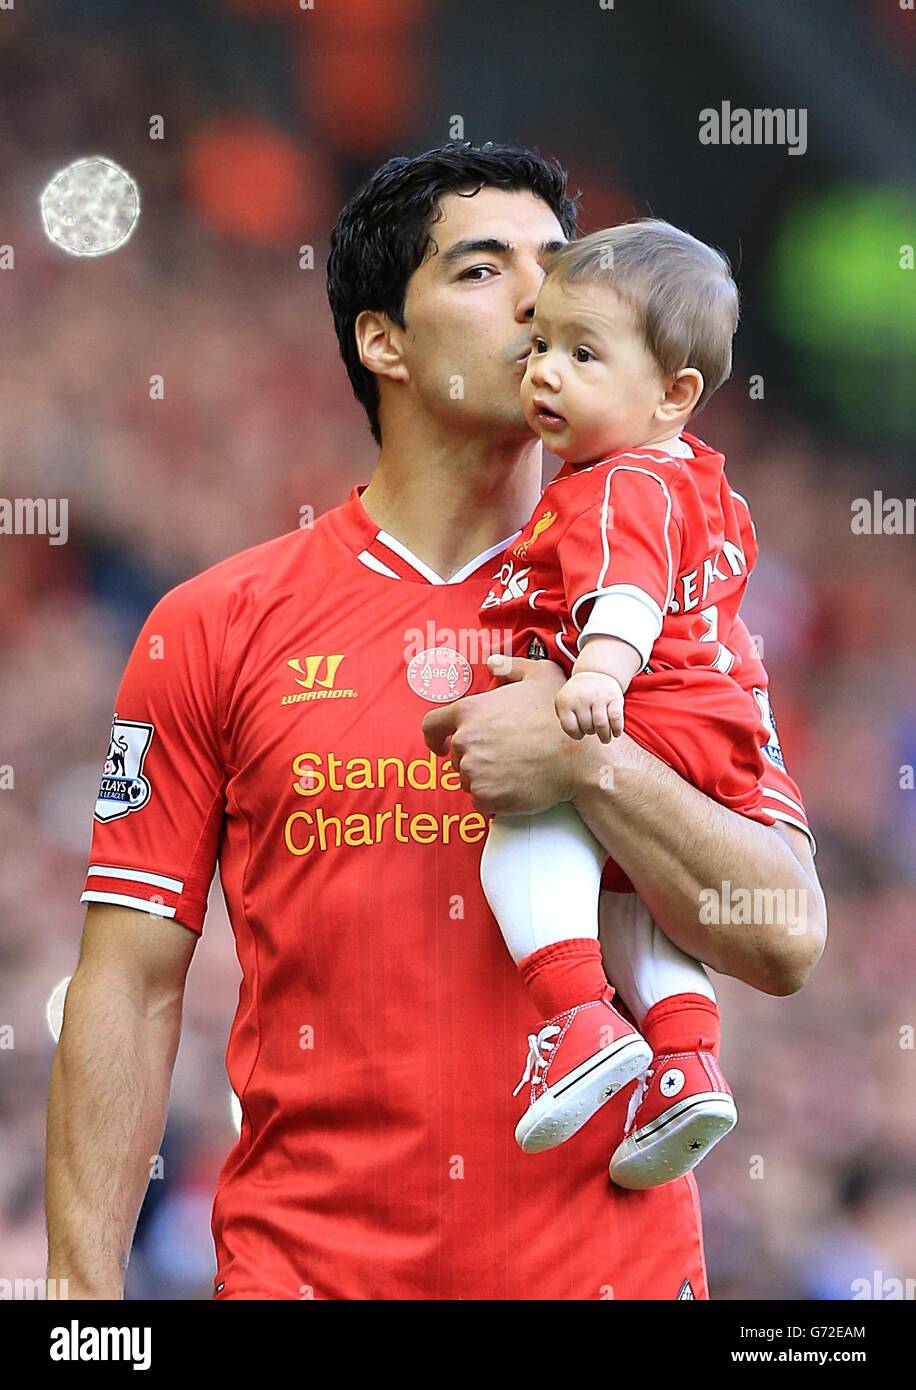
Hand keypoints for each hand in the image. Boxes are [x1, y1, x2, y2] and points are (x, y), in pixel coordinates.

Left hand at [421, 655, 575, 814]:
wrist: (577, 758)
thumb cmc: (558, 717)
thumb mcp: (540, 676)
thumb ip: (511, 667)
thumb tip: (492, 663)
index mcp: (470, 711)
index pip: (431, 725)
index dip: (434, 737)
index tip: (441, 746)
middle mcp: (465, 741)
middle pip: (456, 756)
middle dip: (473, 758)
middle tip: (502, 757)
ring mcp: (474, 771)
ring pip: (467, 779)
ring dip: (483, 778)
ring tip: (512, 771)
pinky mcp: (485, 796)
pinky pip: (480, 800)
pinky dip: (493, 798)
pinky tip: (513, 787)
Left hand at [555, 672, 623, 742]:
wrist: (595, 674)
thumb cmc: (577, 697)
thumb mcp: (564, 704)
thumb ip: (565, 721)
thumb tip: (578, 735)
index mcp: (566, 701)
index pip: (571, 728)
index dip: (577, 734)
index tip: (580, 732)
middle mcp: (581, 698)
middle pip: (587, 727)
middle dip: (590, 732)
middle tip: (592, 730)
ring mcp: (598, 696)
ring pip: (601, 725)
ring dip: (604, 736)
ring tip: (605, 739)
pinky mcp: (614, 696)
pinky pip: (615, 718)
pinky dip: (617, 729)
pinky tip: (616, 733)